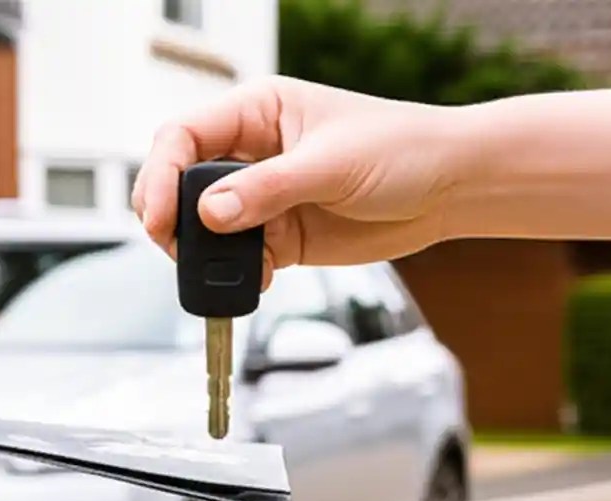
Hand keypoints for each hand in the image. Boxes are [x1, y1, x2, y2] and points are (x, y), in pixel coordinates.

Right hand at [132, 76, 467, 286]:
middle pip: (181, 185)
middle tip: (178, 248)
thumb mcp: (331, 164)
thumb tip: (208, 214)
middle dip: (173, 219)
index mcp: (257, 112)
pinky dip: (239, 274)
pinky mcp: (279, 235)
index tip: (158, 216)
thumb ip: (267, 189)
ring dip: (205, 253)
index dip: (160, 175)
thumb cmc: (403, 149)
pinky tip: (259, 278)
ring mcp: (263, 197)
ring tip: (223, 270)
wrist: (452, 189)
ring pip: (205, 228)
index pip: (183, 136)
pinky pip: (240, 258)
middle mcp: (251, 152)